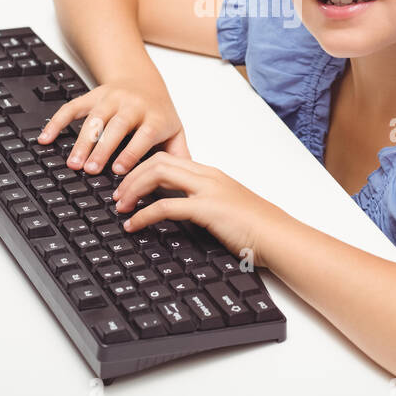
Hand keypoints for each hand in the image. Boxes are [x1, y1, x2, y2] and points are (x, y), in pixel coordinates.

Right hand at [39, 76, 190, 175]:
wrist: (143, 79)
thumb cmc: (158, 113)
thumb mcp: (173, 131)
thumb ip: (179, 155)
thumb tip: (186, 182)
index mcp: (154, 115)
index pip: (144, 133)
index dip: (132, 151)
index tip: (118, 170)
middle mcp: (132, 104)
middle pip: (116, 126)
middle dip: (103, 148)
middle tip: (91, 170)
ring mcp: (111, 99)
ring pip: (94, 118)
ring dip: (82, 141)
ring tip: (73, 163)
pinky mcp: (93, 96)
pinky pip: (72, 107)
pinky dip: (57, 122)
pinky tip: (46, 138)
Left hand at [114, 152, 289, 269]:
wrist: (279, 237)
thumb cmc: (257, 229)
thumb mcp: (225, 210)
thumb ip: (202, 204)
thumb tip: (177, 212)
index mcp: (210, 174)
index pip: (167, 158)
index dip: (141, 168)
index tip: (126, 185)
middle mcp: (207, 176)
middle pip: (158, 160)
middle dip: (130, 176)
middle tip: (117, 195)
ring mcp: (208, 190)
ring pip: (158, 173)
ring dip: (133, 189)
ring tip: (121, 206)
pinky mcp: (208, 209)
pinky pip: (165, 206)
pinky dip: (143, 215)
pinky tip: (134, 225)